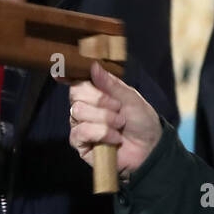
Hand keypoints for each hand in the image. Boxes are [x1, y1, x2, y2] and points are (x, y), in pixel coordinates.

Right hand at [68, 61, 161, 177]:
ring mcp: (81, 126)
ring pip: (78, 113)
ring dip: (104, 118)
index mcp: (95, 94)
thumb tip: (93, 66)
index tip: (63, 75)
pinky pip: (81, 133)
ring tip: (120, 125)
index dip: (73, 79)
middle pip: (76, 95)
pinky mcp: (81, 144)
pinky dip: (102, 133)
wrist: (150, 147)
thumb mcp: (130, 97)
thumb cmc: (141, 120)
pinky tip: (115, 139)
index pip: (77, 83)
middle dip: (100, 101)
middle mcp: (85, 109)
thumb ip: (110, 83)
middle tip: (118, 108)